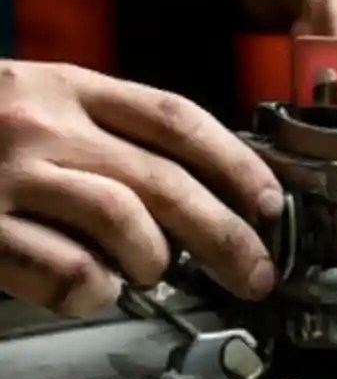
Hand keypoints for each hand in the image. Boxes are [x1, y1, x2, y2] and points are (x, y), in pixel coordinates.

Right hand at [0, 61, 280, 316]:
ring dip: (153, 258)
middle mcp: (42, 125)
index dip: (237, 163)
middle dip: (227, 235)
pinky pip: (67, 269)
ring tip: (146, 271)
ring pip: (123, 219)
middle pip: (165, 179)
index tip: (270, 203)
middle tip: (256, 273)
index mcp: (68, 88)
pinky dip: (95, 290)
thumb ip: (109, 137)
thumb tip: (202, 193)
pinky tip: (94, 290)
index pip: (176, 119)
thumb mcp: (37, 107)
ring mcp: (7, 175)